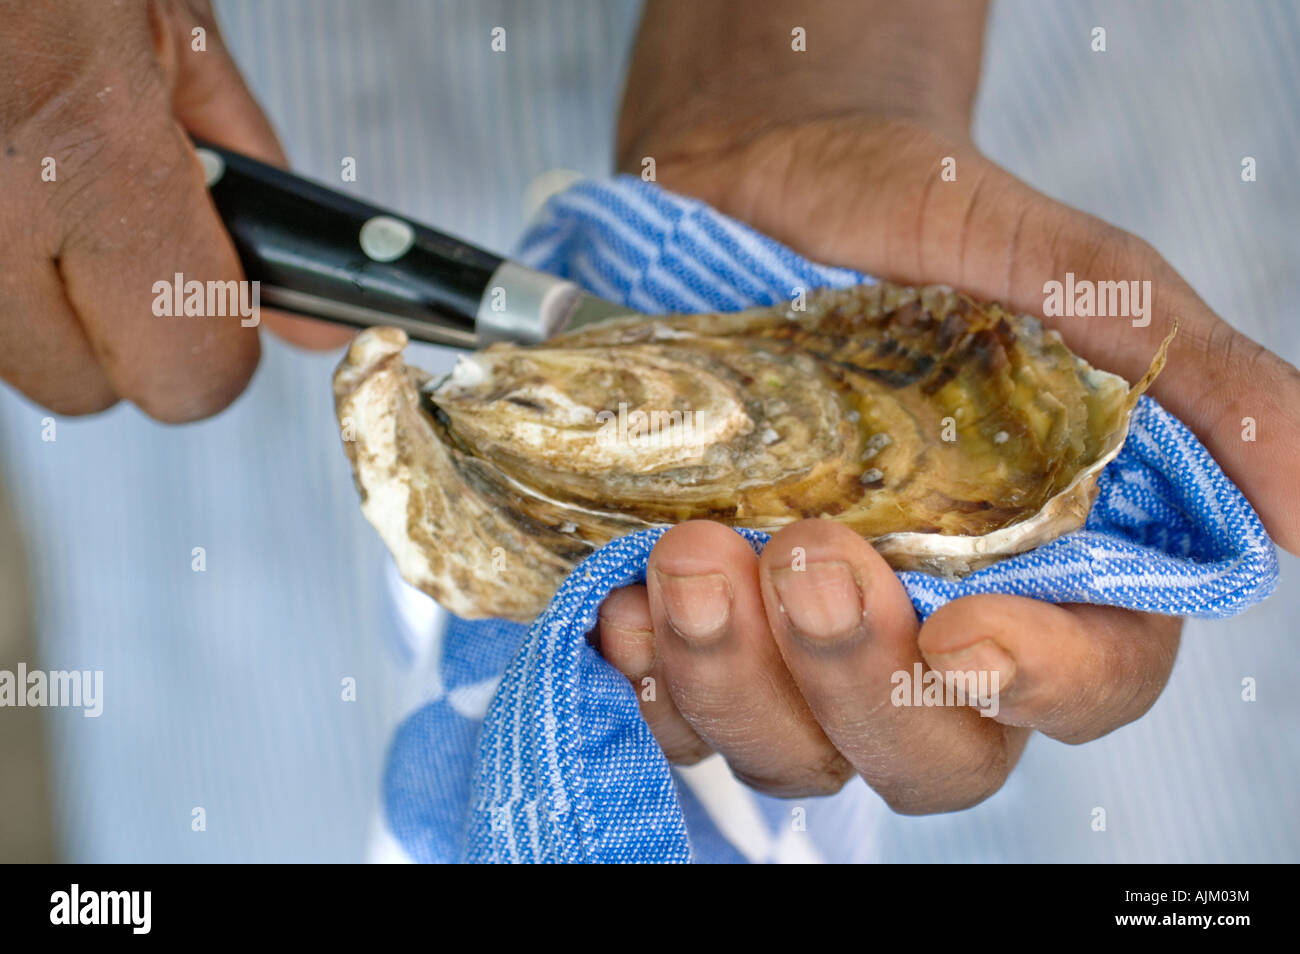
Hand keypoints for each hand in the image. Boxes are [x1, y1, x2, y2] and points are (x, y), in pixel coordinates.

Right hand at [0, 0, 349, 421]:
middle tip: (127, 221)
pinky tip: (0, 155)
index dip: (222, 343)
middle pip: (82, 386)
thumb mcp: (161, 11)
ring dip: (36, 285)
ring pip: (3, 348)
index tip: (235, 300)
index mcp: (85, 147)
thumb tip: (308, 310)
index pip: (190, 373)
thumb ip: (245, 169)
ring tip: (40, 161)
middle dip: (124, 322)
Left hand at [595, 2, 1299, 807]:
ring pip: (792, 749)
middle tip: (795, 554)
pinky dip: (652, 675)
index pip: (1087, 682)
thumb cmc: (920, 223)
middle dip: (855, 680)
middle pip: (927, 753)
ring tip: (684, 557)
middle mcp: (932, 624)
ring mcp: (807, 639)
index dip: (1039, 688)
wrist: (761, 189)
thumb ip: (1192, 378)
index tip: (968, 641)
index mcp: (1047, 564)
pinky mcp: (709, 624)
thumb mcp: (1066, 271)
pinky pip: (682, 710)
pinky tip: (622, 599)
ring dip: (731, 680)